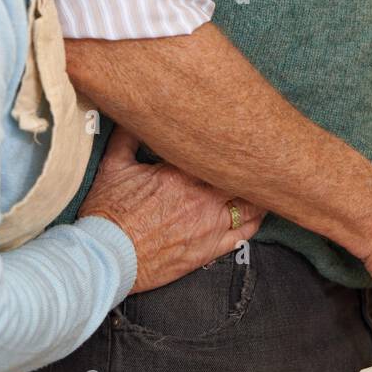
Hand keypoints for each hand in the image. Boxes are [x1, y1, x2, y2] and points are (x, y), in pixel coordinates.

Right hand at [79, 126, 266, 292]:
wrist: (107, 256)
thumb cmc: (108, 212)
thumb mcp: (113, 166)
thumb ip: (128, 137)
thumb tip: (136, 115)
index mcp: (182, 173)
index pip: (219, 153)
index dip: (232, 143)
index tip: (239, 134)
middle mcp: (203, 198)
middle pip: (242, 177)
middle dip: (251, 167)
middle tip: (260, 156)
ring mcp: (210, 225)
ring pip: (250, 205)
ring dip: (258, 193)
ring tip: (264, 183)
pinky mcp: (211, 249)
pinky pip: (244, 233)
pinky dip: (255, 221)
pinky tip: (259, 212)